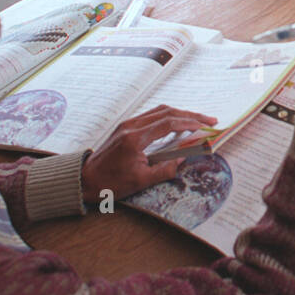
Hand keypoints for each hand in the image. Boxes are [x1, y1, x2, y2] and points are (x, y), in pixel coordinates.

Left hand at [81, 105, 218, 201]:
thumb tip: (185, 159)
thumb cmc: (110, 183)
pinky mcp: (125, 127)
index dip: (190, 122)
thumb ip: (166, 169)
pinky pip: (151, 116)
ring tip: (197, 120)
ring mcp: (127, 124)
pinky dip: (168, 117)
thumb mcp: (141, 181)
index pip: (168, 123)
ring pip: (159, 111)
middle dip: (190, 115)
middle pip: (166, 112)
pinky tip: (177, 123)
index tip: (206, 125)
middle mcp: (131, 126)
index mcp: (135, 138)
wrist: (85, 180)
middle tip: (209, 120)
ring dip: (179, 114)